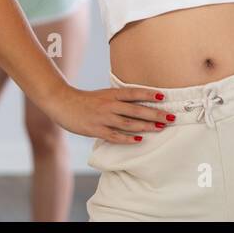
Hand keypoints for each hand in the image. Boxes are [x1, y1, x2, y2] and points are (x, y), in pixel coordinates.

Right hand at [44, 84, 174, 142]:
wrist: (62, 103)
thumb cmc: (85, 100)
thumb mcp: (103, 95)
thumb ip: (118, 99)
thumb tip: (138, 103)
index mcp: (111, 94)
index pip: (134, 93)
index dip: (149, 94)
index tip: (164, 96)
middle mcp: (109, 104)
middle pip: (136, 109)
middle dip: (155, 113)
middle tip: (171, 117)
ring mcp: (103, 118)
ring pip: (128, 123)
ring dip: (146, 125)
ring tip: (160, 128)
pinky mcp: (96, 129)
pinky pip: (115, 135)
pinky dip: (128, 138)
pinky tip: (139, 140)